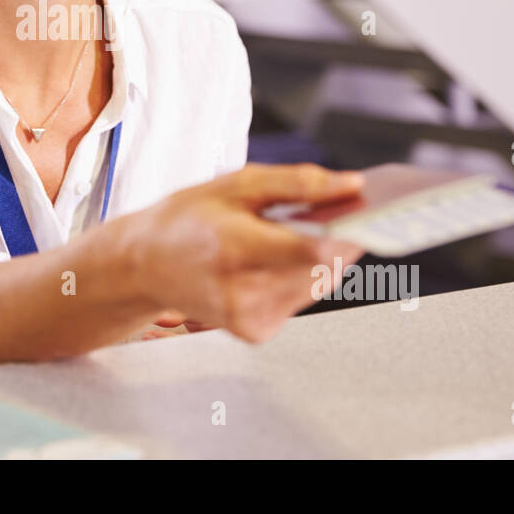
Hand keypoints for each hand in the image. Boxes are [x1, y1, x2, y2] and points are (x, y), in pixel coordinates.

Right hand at [118, 163, 366, 342]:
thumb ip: (297, 182)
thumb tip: (352, 184)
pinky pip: (300, 298)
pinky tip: (273, 260)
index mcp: (233, 247)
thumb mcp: (236, 183)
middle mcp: (241, 291)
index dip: (348, 234)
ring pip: (318, 283)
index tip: (370, 213)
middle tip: (332, 212)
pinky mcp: (255, 331)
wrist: (143, 265)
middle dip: (337, 238)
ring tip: (290, 233)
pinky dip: (299, 276)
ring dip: (319, 257)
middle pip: (323, 267)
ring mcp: (248, 317)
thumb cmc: (185, 219)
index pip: (310, 251)